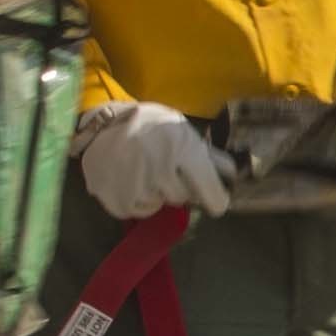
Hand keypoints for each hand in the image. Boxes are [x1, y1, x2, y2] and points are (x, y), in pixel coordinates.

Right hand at [76, 102, 233, 219]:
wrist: (103, 124)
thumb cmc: (148, 125)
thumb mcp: (181, 130)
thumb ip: (209, 155)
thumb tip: (233, 173)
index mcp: (184, 150)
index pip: (212, 193)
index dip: (216, 200)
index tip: (216, 204)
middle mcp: (163, 171)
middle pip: (184, 197)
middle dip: (178, 186)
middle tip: (164, 168)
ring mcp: (138, 187)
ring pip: (160, 205)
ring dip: (156, 192)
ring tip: (143, 170)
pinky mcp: (118, 200)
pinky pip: (137, 211)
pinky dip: (135, 200)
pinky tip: (129, 179)